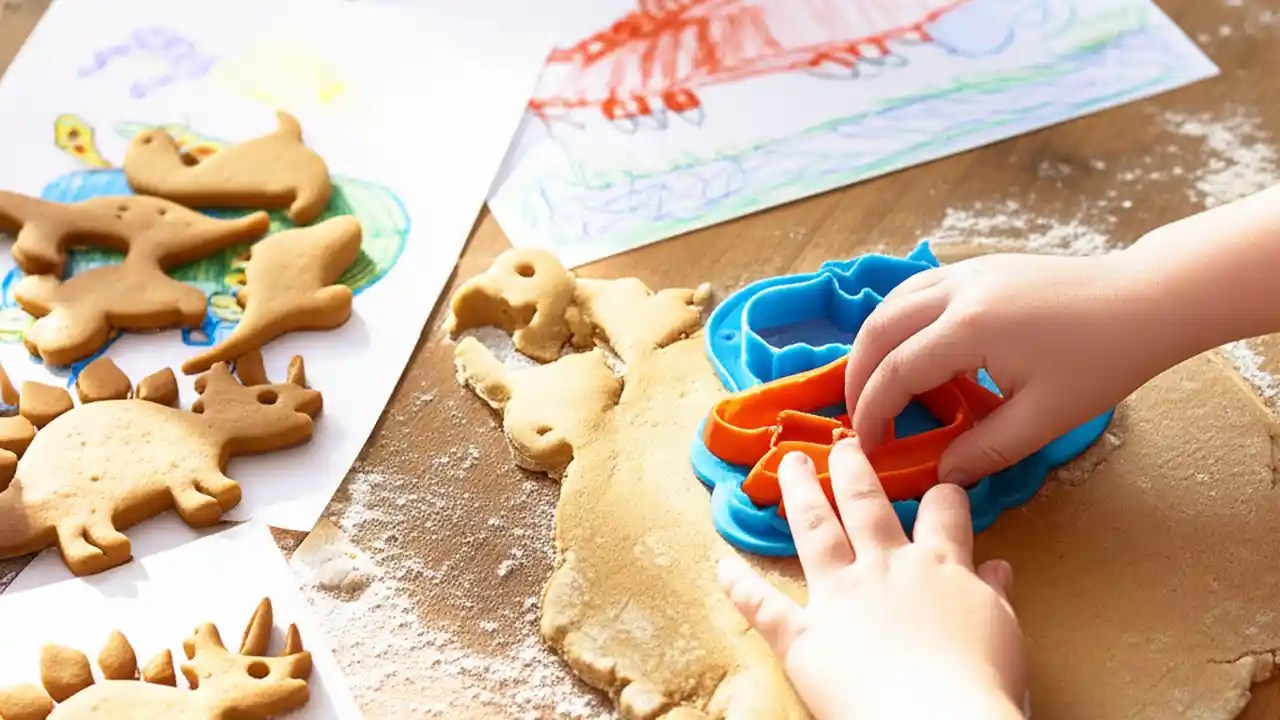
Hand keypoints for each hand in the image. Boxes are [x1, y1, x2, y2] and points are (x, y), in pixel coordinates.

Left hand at [717, 440, 1026, 719]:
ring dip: (799, 493)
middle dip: (852, 468)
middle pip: (865, 502)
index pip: (943, 513)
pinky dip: (740, 587)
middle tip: (841, 443)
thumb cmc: (980, 686)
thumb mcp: (1004, 634)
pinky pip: (765, 608)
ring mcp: (840, 597)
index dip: (941, 494)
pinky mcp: (805, 637)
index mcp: (939, 567)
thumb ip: (993, 596)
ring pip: (816, 530)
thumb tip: (997, 568)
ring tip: (787, 463)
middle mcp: (885, 568)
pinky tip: (721, 566)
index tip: (939, 484)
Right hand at [843, 251, 1167, 484]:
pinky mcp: (978, 267)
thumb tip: (942, 475)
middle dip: (858, 376)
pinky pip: (915, 290)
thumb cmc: (1102, 359)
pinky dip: (897, 322)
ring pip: (891, 303)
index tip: (868, 445)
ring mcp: (965, 272)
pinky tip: (907, 349)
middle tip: (858, 417)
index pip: (897, 371)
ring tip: (873, 386)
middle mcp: (957, 291)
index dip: (874, 411)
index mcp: (970, 328)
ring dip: (873, 345)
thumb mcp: (1044, 418)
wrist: (1145, 300)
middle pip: (879, 330)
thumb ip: (985, 449)